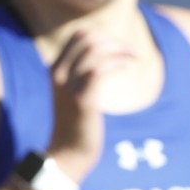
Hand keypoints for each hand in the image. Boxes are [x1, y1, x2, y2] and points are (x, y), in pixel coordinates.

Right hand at [47, 28, 136, 180]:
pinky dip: (116, 62)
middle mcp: (59, 74)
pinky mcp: (83, 100)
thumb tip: (97, 65)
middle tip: (130, 51)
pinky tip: (127, 66)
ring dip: (119, 49)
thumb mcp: (73, 96)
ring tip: (134, 56)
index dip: (103, 36)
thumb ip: (80, 77)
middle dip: (113, 40)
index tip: (119, 46)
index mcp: (55, 70)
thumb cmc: (75, 126)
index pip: (78, 36)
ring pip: (95, 50)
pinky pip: (99, 69)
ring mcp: (69, 86)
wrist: (68, 154)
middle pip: (87, 38)